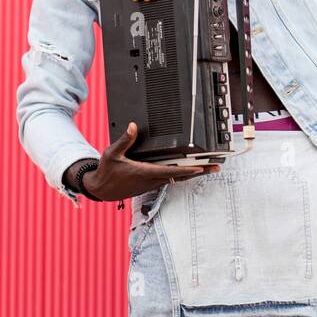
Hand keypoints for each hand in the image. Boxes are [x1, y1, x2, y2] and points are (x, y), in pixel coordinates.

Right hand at [83, 122, 221, 202]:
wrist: (101, 189)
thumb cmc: (107, 172)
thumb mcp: (112, 153)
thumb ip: (124, 140)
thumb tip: (133, 126)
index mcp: (144, 172)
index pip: (171, 171)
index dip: (187, 169)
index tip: (201, 167)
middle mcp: (151, 180)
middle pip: (180, 176)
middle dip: (198, 172)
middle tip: (215, 167)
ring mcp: (152, 184)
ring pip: (177, 178)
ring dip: (192, 174)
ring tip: (208, 168)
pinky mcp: (150, 184)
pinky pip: (170, 179)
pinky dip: (182, 175)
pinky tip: (188, 171)